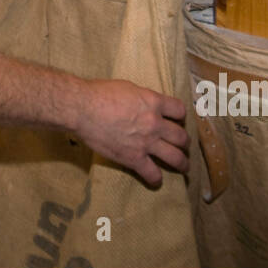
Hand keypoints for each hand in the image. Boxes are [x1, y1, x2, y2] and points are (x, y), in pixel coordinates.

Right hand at [75, 80, 189, 184]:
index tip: (177, 120)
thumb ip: (142, 98)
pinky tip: (156, 180)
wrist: (83, 109)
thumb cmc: (100, 94)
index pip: (180, 110)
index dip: (180, 116)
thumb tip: (145, 105)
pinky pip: (152, 173)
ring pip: (175, 157)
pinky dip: (156, 179)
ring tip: (183, 166)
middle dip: (184, 142)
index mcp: (154, 102)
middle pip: (181, 136)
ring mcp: (146, 143)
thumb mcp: (128, 88)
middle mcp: (155, 123)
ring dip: (182, 163)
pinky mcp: (134, 158)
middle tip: (183, 145)